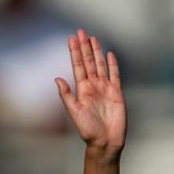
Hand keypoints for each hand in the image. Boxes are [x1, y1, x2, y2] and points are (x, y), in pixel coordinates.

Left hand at [56, 29, 125, 157]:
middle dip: (84, 47)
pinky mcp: (116, 93)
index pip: (78, 66)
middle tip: (81, 31)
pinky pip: (115, 75)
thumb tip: (57, 78)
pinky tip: (109, 54)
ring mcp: (105, 89)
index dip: (75, 52)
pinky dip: (112, 64)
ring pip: (100, 65)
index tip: (71, 38)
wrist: (105, 142)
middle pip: (89, 62)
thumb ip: (66, 95)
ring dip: (96, 52)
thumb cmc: (88, 130)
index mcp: (82, 90)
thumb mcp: (74, 112)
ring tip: (92, 38)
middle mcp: (93, 86)